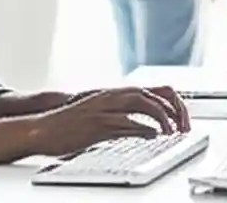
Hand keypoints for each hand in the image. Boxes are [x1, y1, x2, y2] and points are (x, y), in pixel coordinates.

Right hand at [29, 86, 190, 156]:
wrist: (43, 128)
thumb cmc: (70, 125)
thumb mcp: (100, 116)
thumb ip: (123, 118)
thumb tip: (146, 129)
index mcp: (114, 94)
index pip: (153, 90)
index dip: (172, 103)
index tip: (183, 119)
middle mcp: (112, 97)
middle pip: (152, 95)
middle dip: (173, 110)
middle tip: (183, 127)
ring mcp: (105, 109)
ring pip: (142, 104)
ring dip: (161, 117)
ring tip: (171, 132)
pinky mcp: (97, 124)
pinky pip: (126, 123)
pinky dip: (142, 128)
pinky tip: (152, 135)